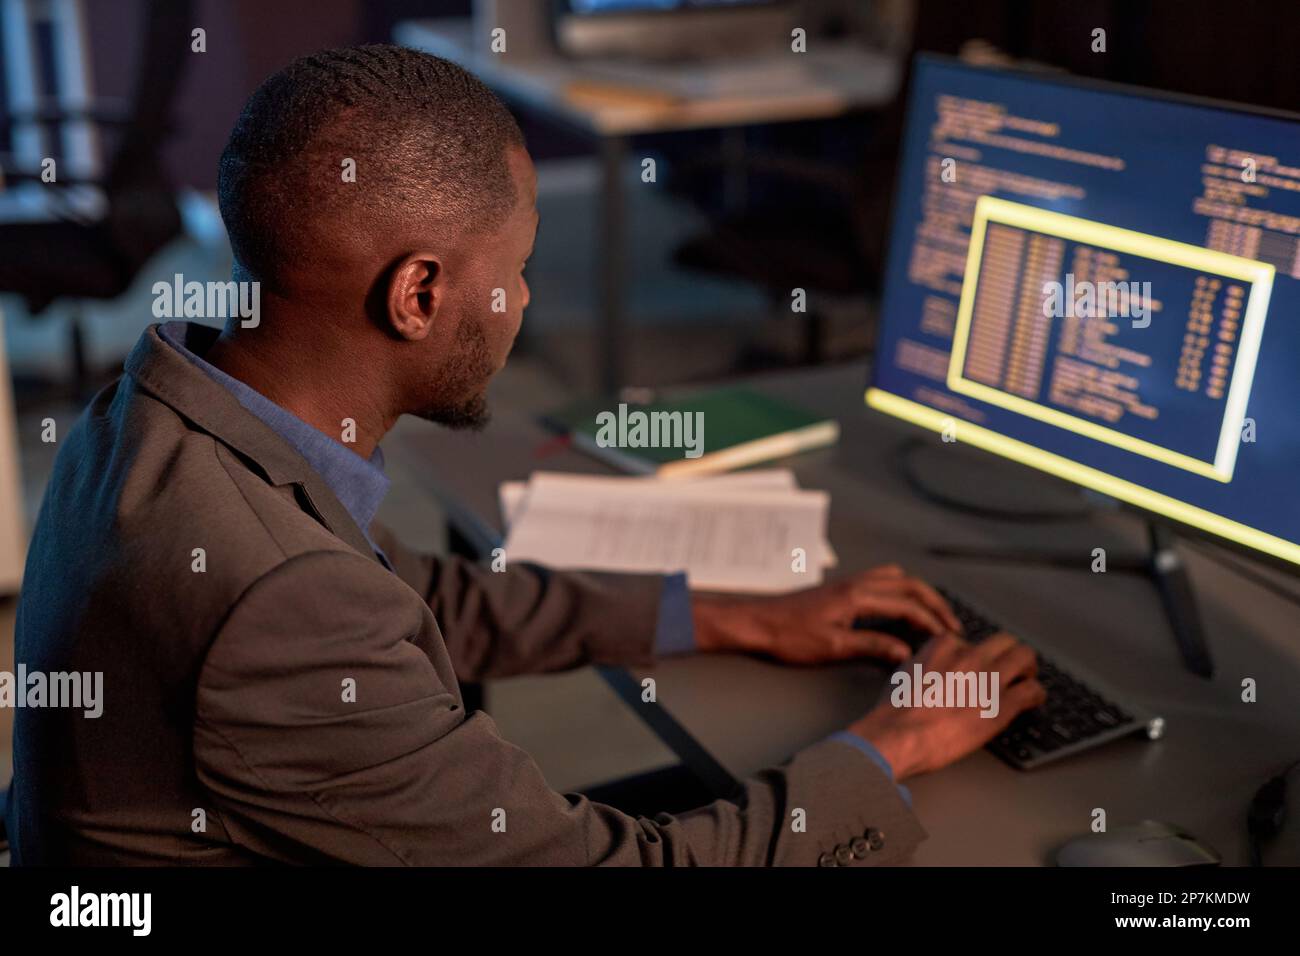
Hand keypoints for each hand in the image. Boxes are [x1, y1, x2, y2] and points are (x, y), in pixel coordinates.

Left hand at [692, 564, 961, 665]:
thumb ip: (872, 648)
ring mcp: (848, 584)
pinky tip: (900, 613)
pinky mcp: (841, 590)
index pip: (907, 605)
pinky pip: (880, 582)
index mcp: (857, 596)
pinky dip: (899, 593)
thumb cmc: (787, 635)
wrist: (756, 622)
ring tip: (933, 618)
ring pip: (896, 579)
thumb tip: (905, 652)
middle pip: (909, 585)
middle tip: (953, 625)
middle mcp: (856, 584)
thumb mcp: (833, 647)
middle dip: (935, 604)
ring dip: (918, 595)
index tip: (950, 638)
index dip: (932, 622)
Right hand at [847, 632, 1045, 779]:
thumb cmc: (895, 711)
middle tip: (1012, 667)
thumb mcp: (903, 672)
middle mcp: (969, 656)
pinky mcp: (1002, 705)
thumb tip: (928, 667)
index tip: (977, 667)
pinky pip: (1032, 690)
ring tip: (1027, 679)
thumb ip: (923, 663)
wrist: (899, 735)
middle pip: (1004, 641)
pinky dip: (1036, 694)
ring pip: (1025, 656)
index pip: (970, 641)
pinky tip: (1033, 699)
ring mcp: (988, 678)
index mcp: (944, 646)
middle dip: (1009, 653)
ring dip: (1028, 668)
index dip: (976, 656)